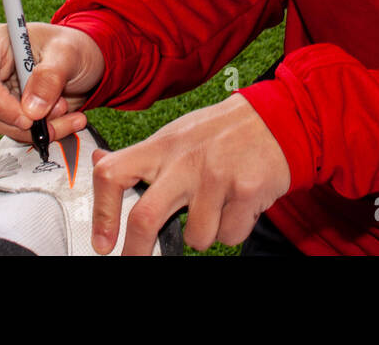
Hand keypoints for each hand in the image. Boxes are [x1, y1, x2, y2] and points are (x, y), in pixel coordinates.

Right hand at [0, 21, 104, 141]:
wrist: (81, 62)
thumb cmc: (72, 47)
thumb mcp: (68, 53)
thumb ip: (51, 76)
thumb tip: (31, 109)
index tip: (27, 118)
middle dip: (20, 121)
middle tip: (58, 113)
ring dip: (32, 130)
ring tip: (65, 111)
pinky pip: (7, 131)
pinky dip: (35, 133)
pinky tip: (59, 120)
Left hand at [90, 94, 291, 254]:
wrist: (278, 118)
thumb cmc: (222, 131)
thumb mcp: (176, 134)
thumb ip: (142, 155)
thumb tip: (100, 163)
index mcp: (161, 146)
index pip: (113, 174)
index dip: (101, 213)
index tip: (103, 241)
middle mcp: (184, 161)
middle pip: (144, 218)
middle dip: (136, 252)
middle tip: (136, 260)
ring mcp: (216, 177)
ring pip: (195, 237)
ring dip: (205, 232)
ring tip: (217, 205)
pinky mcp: (246, 191)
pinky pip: (229, 236)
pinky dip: (233, 229)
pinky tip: (239, 203)